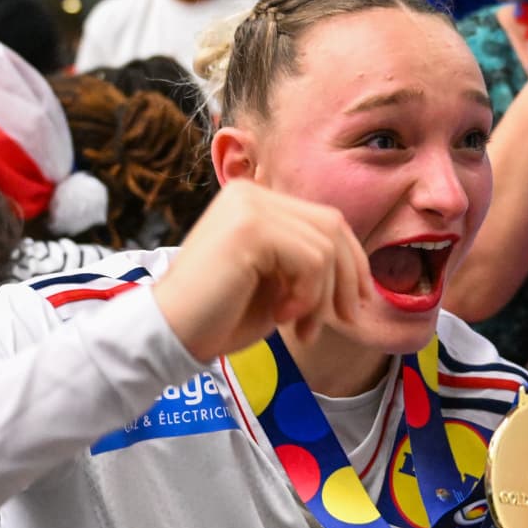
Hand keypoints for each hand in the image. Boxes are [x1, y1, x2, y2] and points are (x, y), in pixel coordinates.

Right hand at [151, 181, 370, 360]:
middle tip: (341, 320)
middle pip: (333, 226)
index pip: (326, 220)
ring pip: (325, 247)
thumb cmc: (219, 316)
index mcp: (254, 200)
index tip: (355, 302)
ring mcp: (248, 206)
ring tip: (300, 328)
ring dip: (322, 297)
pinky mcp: (249, 228)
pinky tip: (282, 317)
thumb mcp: (276, 283)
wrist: (170, 334)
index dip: (352, 262)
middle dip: (346, 279)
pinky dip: (308, 296)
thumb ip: (306, 264)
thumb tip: (357, 269)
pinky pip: (311, 260)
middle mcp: (250, 193)